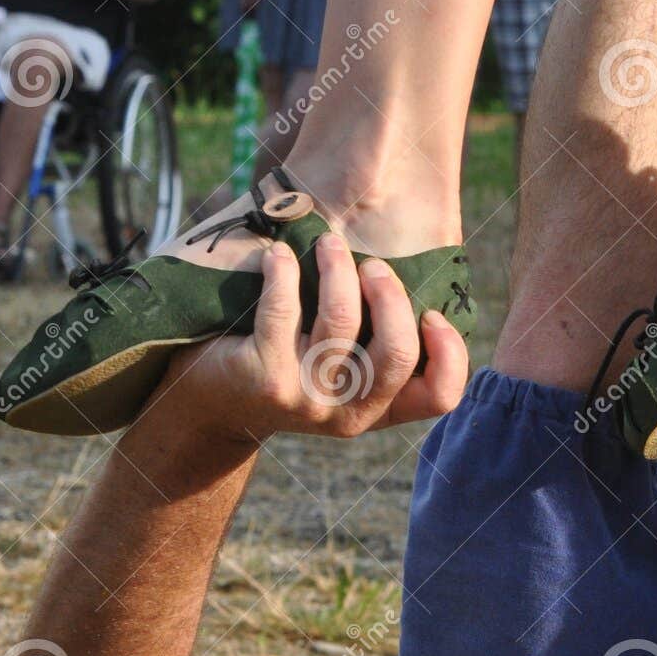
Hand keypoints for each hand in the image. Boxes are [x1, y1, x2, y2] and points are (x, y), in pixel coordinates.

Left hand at [158, 233, 469, 447]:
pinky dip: (283, 273)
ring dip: (338, 270)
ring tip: (327, 243)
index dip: (449, 353)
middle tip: (373, 265)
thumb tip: (410, 267)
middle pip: (397, 354)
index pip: (438, 397)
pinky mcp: (264, 378)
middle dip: (391, 296)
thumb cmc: (284, 366)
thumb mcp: (339, 368)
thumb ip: (374, 339)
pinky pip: (283, 312)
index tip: (432, 314)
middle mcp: (346, 413)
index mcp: (376, 409)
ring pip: (341, 323)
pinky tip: (277, 254)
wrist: (207, 406)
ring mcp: (305, 399)